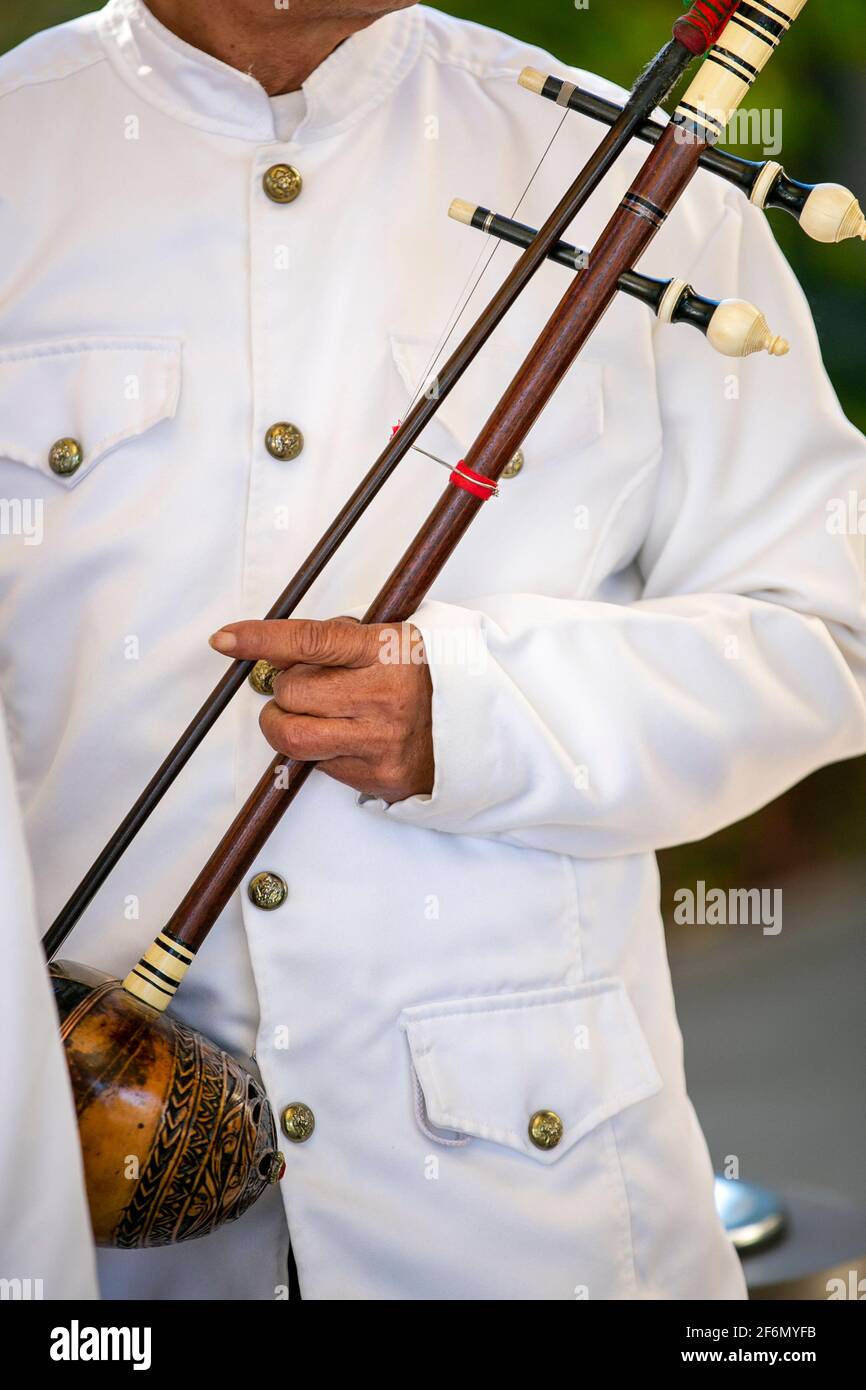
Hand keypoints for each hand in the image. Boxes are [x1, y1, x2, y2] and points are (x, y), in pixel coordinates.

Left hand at [209, 617, 433, 801]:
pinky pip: (316, 764)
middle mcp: (382, 697)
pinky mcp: (373, 776)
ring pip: (292, 736)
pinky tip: (343, 737)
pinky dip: (317, 749)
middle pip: (290, 693)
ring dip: (285, 724)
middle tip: (303, 688)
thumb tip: (274, 653)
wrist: (473, 729)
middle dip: (284, 690)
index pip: (308, 642)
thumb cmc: (424, 679)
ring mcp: (377, 741)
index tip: (225, 639)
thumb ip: (335, 643)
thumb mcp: (389, 641)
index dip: (260, 640)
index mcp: (385, 652)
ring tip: (307, 715)